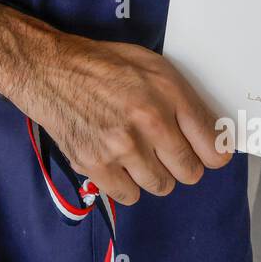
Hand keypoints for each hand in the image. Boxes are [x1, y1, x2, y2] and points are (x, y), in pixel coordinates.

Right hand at [22, 34, 229, 205]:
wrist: (48, 70)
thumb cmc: (100, 65)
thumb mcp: (150, 65)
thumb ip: (182, 100)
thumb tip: (212, 135)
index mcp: (168, 92)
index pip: (212, 144)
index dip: (211, 153)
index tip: (205, 154)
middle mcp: (149, 120)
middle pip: (189, 172)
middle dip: (181, 165)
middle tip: (165, 152)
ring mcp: (122, 146)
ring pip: (161, 186)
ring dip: (152, 174)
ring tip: (135, 153)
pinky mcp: (96, 164)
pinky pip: (129, 196)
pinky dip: (125, 185)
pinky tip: (116, 163)